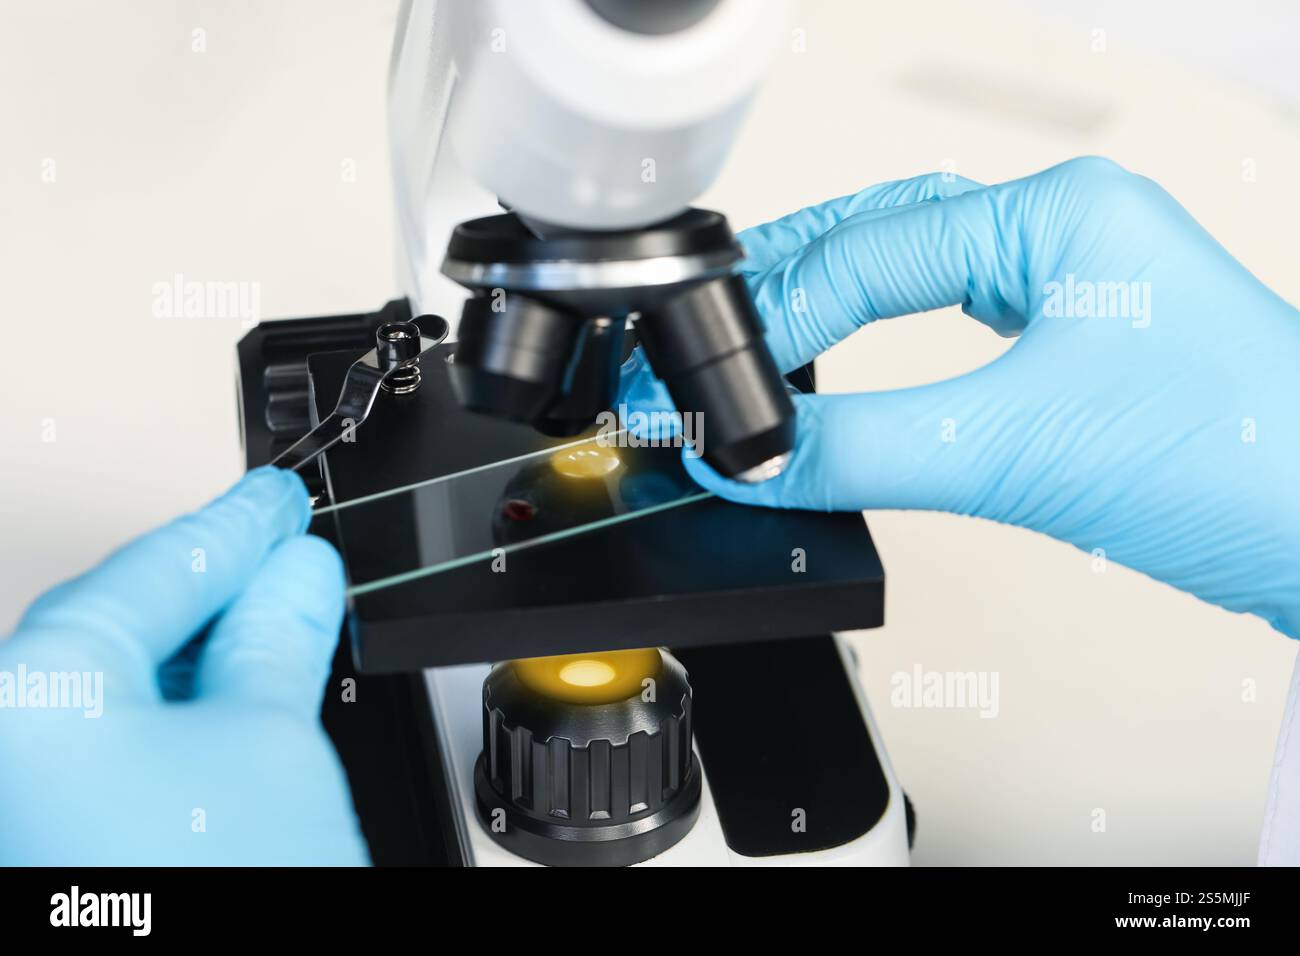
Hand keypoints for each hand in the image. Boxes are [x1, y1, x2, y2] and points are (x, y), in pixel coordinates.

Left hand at [0, 467, 367, 864]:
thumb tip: (296, 572)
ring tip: (277, 617)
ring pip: (119, 690)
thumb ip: (280, 634)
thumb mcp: (275, 740)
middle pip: (123, 625)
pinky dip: (176, 715)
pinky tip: (234, 702)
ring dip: (203, 651)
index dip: (239, 524)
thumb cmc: (217, 896)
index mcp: (31, 697)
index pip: (157, 571)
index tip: (280, 499)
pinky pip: (112, 748)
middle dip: (217, 582)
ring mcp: (26, 801)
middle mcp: (5, 748)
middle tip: (286, 543)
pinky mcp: (52, 843)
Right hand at [664, 157, 1299, 639]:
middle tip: (706, 334)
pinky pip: (953, 314)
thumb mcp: (1019, 451)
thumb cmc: (1248, 464)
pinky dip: (882, 334)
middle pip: (881, 231)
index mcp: (1058, 215)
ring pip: (915, 265)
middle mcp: (1067, 231)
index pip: (869, 252)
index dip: (774, 323)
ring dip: (829, 297)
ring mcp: (1078, 280)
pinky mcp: (1081, 340)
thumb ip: (864, 450)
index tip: (714, 391)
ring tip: (753, 333)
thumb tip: (751, 457)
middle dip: (785, 280)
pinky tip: (847, 350)